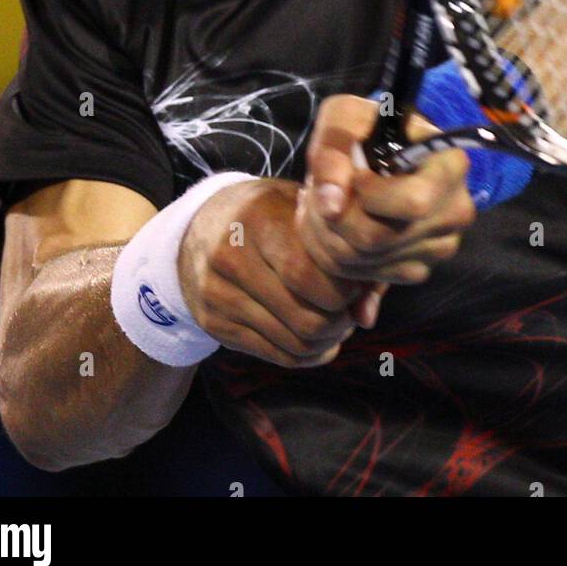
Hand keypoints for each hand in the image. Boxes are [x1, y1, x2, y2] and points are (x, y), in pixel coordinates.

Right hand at [177, 178, 379, 368]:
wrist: (199, 225)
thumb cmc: (269, 213)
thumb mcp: (303, 209)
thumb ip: (344, 253)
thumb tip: (367, 316)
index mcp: (257, 220)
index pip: (307, 274)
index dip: (345, 289)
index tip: (358, 284)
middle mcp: (230, 258)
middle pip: (304, 317)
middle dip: (341, 321)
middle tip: (351, 309)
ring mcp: (217, 295)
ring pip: (293, 344)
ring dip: (327, 341)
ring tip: (337, 322)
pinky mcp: (213, 323)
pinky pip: (275, 356)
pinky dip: (306, 354)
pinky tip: (316, 337)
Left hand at [296, 94, 476, 284]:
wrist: (377, 150)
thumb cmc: (365, 128)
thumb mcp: (343, 118)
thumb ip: (332, 152)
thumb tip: (331, 207)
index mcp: (450, 165)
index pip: (414, 201)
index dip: (368, 194)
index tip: (353, 172)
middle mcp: (455, 210)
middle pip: (378, 238)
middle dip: (331, 217)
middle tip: (315, 191)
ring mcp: (439, 246)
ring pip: (364, 261)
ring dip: (325, 234)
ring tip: (320, 204)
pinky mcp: (417, 269)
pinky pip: (364, 276)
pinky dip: (334, 254)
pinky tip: (333, 225)